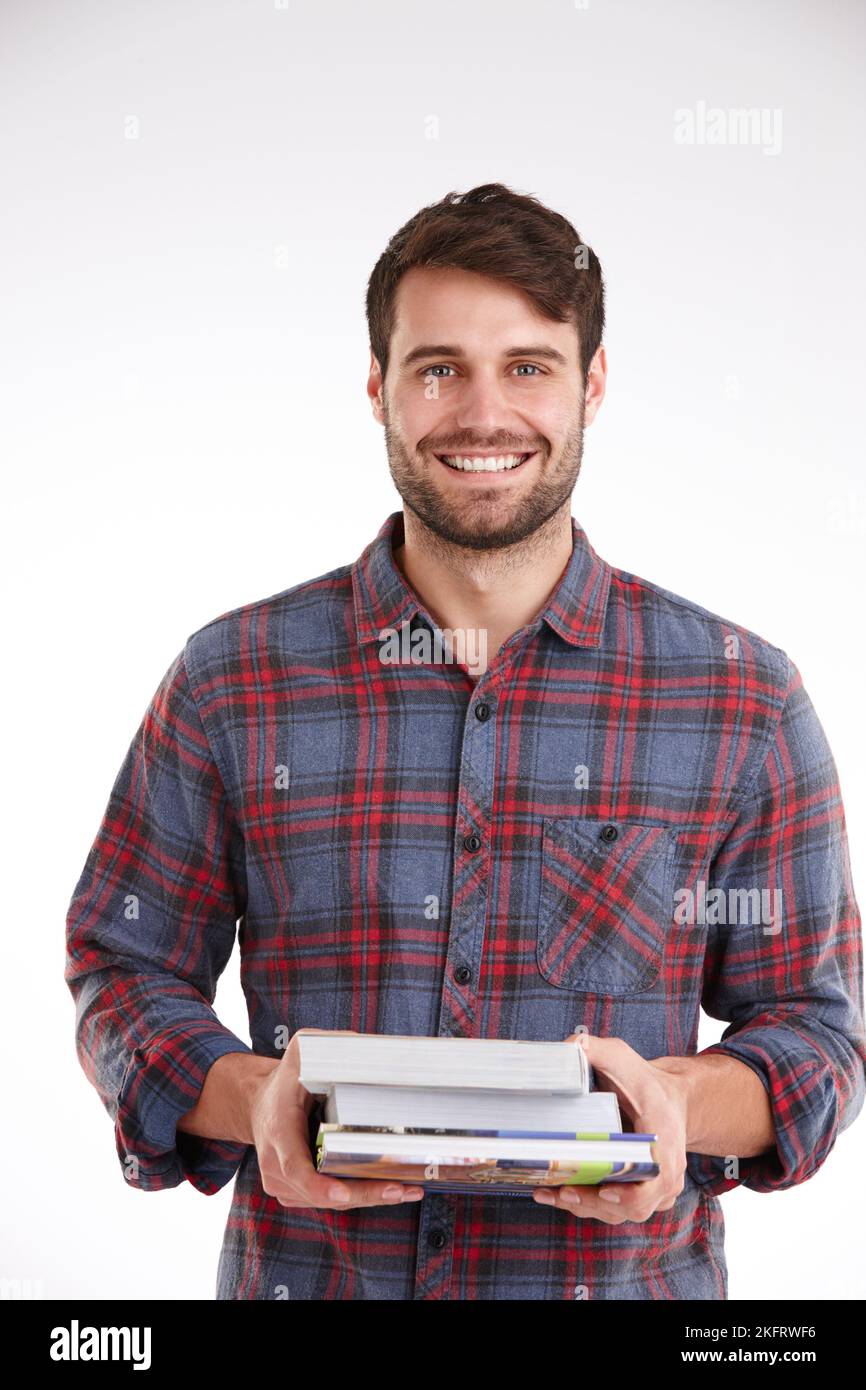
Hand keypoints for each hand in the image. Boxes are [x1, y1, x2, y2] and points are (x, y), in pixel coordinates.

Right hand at [249, 1028, 425, 1210]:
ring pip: (328, 1201)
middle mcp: (275, 1164)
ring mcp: (282, 1183)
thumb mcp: (302, 1052)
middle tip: (398, 1189)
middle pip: (321, 1192)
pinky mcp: (293, 1193)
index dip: (318, 1185)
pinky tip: (388, 1190)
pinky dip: (357, 1197)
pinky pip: (327, 1201)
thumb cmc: (285, 1080)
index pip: (294, 1166)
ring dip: (367, 1197)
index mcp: (278, 1131)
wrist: (258, 1105)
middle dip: (363, 1193)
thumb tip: (368, 1047)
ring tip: (405, 1190)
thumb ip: (329, 1046)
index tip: (342, 1192)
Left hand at [531, 1033, 687, 1222]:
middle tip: (562, 1191)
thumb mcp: (624, 1059)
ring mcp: (654, 1189)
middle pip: (633, 1206)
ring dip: (583, 1206)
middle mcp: (666, 1173)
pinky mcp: (639, 1194)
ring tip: (549, 1193)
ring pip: (619, 1212)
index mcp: (666, 1141)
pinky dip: (585, 1204)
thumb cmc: (644, 1082)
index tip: (605, 1191)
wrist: (668, 1100)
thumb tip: (569, 1047)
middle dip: (594, 1202)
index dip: (632, 1194)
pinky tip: (553, 1193)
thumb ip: (598, 1050)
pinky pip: (613, 1209)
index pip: (657, 1182)